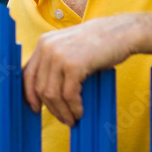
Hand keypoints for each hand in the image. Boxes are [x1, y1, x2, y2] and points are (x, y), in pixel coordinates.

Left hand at [22, 15, 137, 125]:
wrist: (123, 32)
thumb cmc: (100, 42)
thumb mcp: (70, 46)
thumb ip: (56, 61)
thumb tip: (47, 92)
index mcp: (44, 42)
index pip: (28, 73)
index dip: (30, 94)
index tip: (36, 108)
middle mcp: (47, 47)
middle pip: (40, 87)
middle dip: (50, 107)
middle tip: (62, 118)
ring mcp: (59, 55)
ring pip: (52, 94)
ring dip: (62, 111)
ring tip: (72, 119)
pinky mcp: (74, 65)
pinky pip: (68, 95)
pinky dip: (74, 107)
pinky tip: (80, 112)